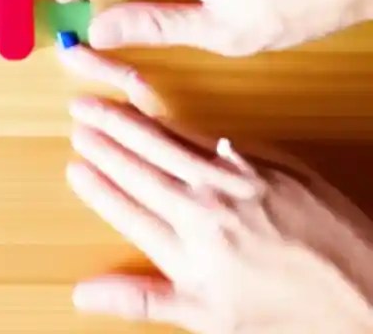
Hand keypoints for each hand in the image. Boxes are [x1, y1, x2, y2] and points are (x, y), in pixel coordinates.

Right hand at [60, 46, 372, 332]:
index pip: (124, 205)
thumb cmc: (289, 314)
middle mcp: (206, 205)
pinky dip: (182, 127)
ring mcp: (239, 180)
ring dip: (132, 122)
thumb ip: (141, 299)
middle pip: (140, 164)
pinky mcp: (270, 166)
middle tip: (76, 116)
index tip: (73, 164)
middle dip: (103, 139)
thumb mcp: (209, 318)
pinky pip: (214, 139)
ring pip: (170, 143)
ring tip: (103, 104)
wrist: (366, 293)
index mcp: (186, 244)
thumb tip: (82, 295)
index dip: (95, 184)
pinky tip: (165, 118)